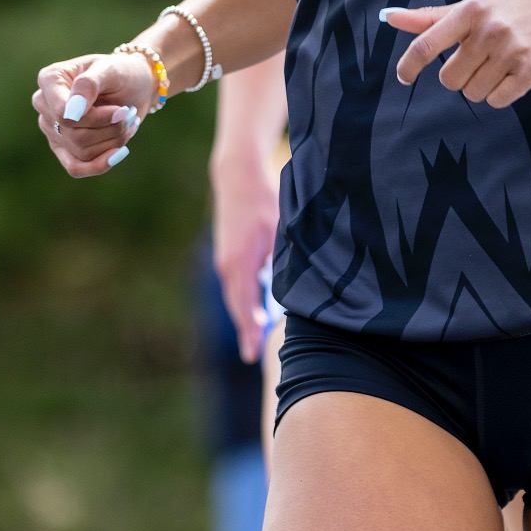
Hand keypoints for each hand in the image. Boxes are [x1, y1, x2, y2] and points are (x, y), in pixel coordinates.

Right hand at [31, 51, 155, 177]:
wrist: (134, 85)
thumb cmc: (120, 72)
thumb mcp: (111, 69)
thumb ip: (89, 85)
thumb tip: (70, 113)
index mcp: (50, 79)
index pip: (62, 113)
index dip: (94, 118)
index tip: (122, 110)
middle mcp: (44, 105)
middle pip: (73, 133)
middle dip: (110, 127)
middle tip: (129, 112)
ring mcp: (52, 128)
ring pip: (81, 150)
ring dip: (113, 139)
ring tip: (128, 121)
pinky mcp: (64, 147)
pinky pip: (75, 168)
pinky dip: (100, 165)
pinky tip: (119, 153)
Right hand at [212, 155, 281, 361]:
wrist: (236, 174)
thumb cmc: (263, 198)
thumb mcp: (281, 226)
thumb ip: (288, 255)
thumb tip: (305, 280)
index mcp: (241, 261)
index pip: (244, 305)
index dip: (250, 330)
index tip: (251, 354)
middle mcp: (228, 264)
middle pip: (237, 305)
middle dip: (246, 330)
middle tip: (252, 356)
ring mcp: (224, 259)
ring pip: (235, 295)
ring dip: (244, 316)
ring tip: (254, 340)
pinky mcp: (227, 253)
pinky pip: (235, 284)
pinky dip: (242, 299)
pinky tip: (254, 309)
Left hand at [383, 0, 530, 108]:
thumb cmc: (514, 10)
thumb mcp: (474, 5)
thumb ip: (432, 17)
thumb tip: (389, 17)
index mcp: (471, 9)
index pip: (427, 43)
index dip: (409, 65)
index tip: (404, 77)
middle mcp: (490, 28)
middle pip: (449, 79)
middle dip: (460, 77)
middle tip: (480, 61)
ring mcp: (512, 50)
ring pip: (473, 93)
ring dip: (483, 86)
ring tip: (502, 65)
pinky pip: (497, 101)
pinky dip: (502, 94)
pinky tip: (516, 74)